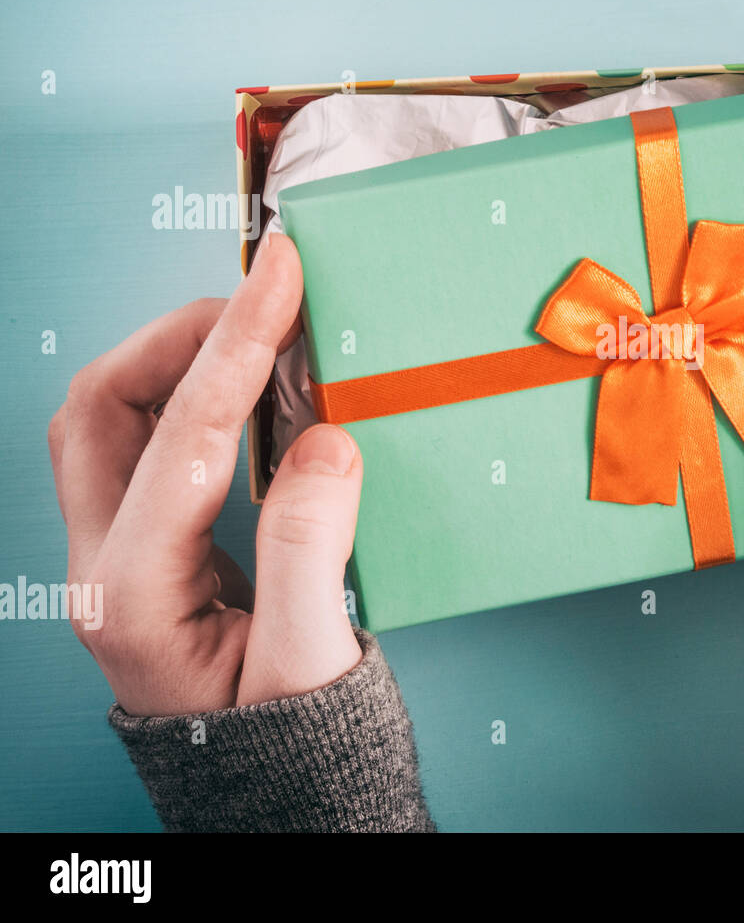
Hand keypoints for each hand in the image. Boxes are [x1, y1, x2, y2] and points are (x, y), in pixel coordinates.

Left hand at [48, 233, 363, 715]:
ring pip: (108, 417)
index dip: (236, 347)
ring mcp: (115, 554)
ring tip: (256, 333)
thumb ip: (309, 551)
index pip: (183, 439)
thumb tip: (326, 441)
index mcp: (135, 597)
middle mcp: (104, 567)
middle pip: (101, 409)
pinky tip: (248, 388)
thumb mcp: (311, 660)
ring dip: (174, 360)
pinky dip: (188, 394)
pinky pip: (144, 441)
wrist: (276, 782)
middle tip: (262, 302)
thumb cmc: (293, 736)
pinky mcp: (146, 543)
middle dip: (178, 338)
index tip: (279, 276)